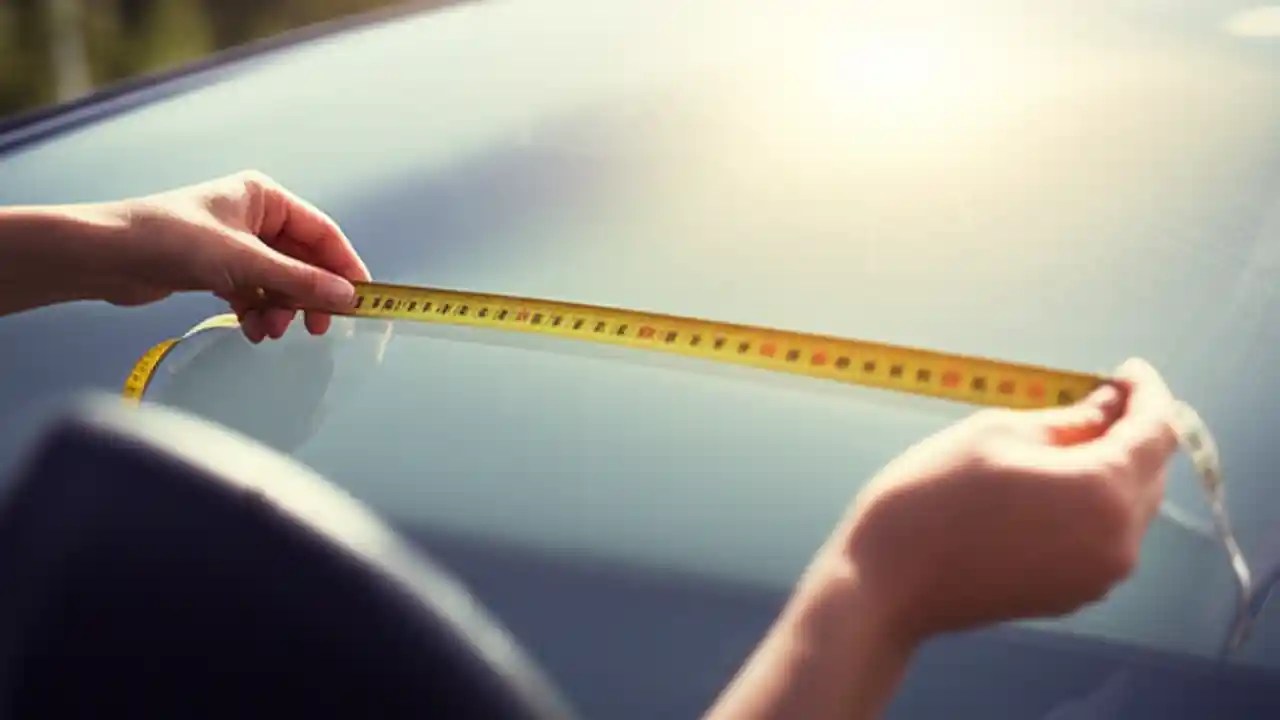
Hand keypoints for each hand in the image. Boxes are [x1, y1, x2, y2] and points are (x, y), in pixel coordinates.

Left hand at [103, 170, 369, 341]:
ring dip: (279, 310)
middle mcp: (253, 216)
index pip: (322, 233)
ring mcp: (235, 244)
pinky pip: (254, 293)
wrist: (105, 256)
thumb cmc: (170, 240)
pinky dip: (256, 312)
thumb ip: (299, 282)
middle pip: (302, 261)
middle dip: (307, 296)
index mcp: (264, 197)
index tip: (361, 298)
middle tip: (317, 327)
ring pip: (278, 282)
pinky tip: (250, 329)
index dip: (344, 266)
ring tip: (268, 330)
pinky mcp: (216, 269)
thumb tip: (347, 297)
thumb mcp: (244, 262)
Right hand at [827, 357, 1177, 642]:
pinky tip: (1053, 485)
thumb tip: (1110, 407)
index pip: (1157, 430)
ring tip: (1069, 439)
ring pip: (1130, 507)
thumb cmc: (932, 495)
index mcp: (1102, 491)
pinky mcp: (1074, 594)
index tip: (1128, 369)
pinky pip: (1105, 538)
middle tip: (1097, 397)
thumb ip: (1069, 419)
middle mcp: (1118, 541)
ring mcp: (1098, 575)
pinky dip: (1093, 505)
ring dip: (1113, 469)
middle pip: (1151, 471)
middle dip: (1133, 430)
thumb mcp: (998, 433)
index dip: (1148, 392)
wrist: (888, 582)